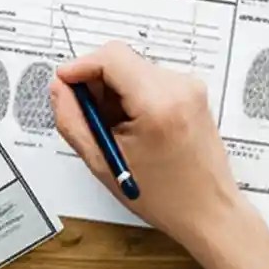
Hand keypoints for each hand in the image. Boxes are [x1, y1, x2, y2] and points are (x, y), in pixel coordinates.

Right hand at [51, 42, 268, 268]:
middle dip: (97, 84)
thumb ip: (73, 121)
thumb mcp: (104, 163)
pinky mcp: (193, 92)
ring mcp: (190, 87)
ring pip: (133, 70)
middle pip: (121, 61)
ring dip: (115, 92)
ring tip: (116, 130)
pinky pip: (150, 80)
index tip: (64, 83)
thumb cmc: (164, 197)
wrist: (209, 211)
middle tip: (89, 118)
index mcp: (158, 103)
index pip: (111, 57)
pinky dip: (133, 97)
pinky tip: (134, 127)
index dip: (80, 67)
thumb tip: (59, 89)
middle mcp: (178, 87)